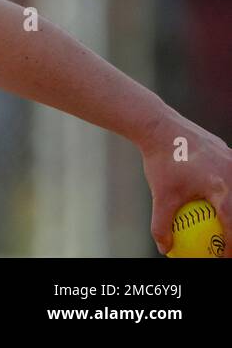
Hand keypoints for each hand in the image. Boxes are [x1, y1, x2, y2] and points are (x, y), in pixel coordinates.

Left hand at [136, 115, 230, 255]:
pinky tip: (217, 198)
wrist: (160, 128)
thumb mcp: (161, 197)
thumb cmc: (161, 163)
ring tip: (223, 221)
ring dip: (229, 206)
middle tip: (226, 242)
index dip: (231, 244)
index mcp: (221, 188)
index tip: (224, 256)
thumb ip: (162, 224)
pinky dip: (227, 189)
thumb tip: (164, 249)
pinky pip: (231, 175)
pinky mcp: (229, 152)